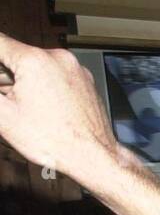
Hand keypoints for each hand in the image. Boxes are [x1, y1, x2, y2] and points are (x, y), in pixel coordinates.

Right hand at [0, 33, 122, 178]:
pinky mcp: (86, 82)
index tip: (0, 83)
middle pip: (17, 56)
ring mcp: (76, 69)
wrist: (94, 158)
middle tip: (8, 98)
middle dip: (6, 75)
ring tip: (27, 107)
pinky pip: (57, 76)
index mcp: (34, 60)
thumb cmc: (55, 141)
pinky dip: (45, 86)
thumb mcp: (4, 115)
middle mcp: (58, 58)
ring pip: (38, 66)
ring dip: (25, 81)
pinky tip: (45, 108)